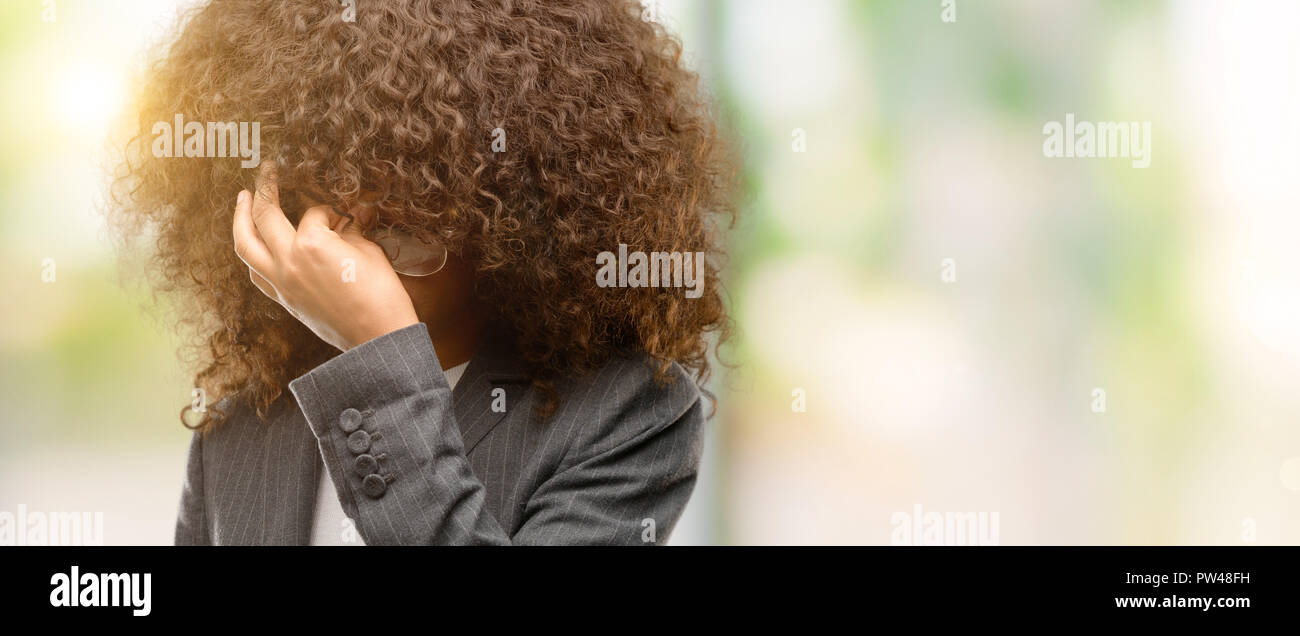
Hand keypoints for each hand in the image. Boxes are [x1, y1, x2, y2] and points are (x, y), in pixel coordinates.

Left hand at [232, 163, 418, 350]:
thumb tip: (350, 219)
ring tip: (242, 199)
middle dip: (265, 188)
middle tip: (266, 171)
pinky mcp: (284, 300)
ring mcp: (281, 282)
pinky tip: (254, 243)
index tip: (342, 214)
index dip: (330, 210)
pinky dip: (252, 254)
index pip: (314, 214)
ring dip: (239, 218)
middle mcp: (289, 260)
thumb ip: (352, 231)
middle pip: (266, 215)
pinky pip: (255, 272)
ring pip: (245, 244)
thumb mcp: (370, 253)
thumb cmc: (382, 295)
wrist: (378, 339)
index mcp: (313, 243)